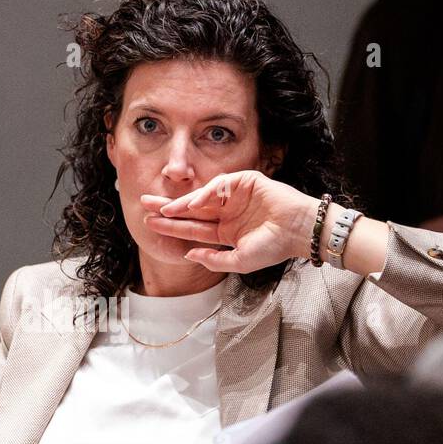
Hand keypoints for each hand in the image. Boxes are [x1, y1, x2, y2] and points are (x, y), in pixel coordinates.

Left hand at [141, 170, 319, 272]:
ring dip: (182, 202)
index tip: (150, 223)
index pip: (192, 228)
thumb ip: (213, 260)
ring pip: (202, 197)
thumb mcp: (239, 261)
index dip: (171, 225)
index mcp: (225, 232)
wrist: (298, 232)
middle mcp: (227, 213)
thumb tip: (189, 254)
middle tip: (144, 204)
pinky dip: (206, 193)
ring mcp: (235, 197)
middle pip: (191, 210)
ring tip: (163, 208)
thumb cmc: (274, 248)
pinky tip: (194, 203)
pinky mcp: (245, 182)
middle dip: (168, 207)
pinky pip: (220, 186)